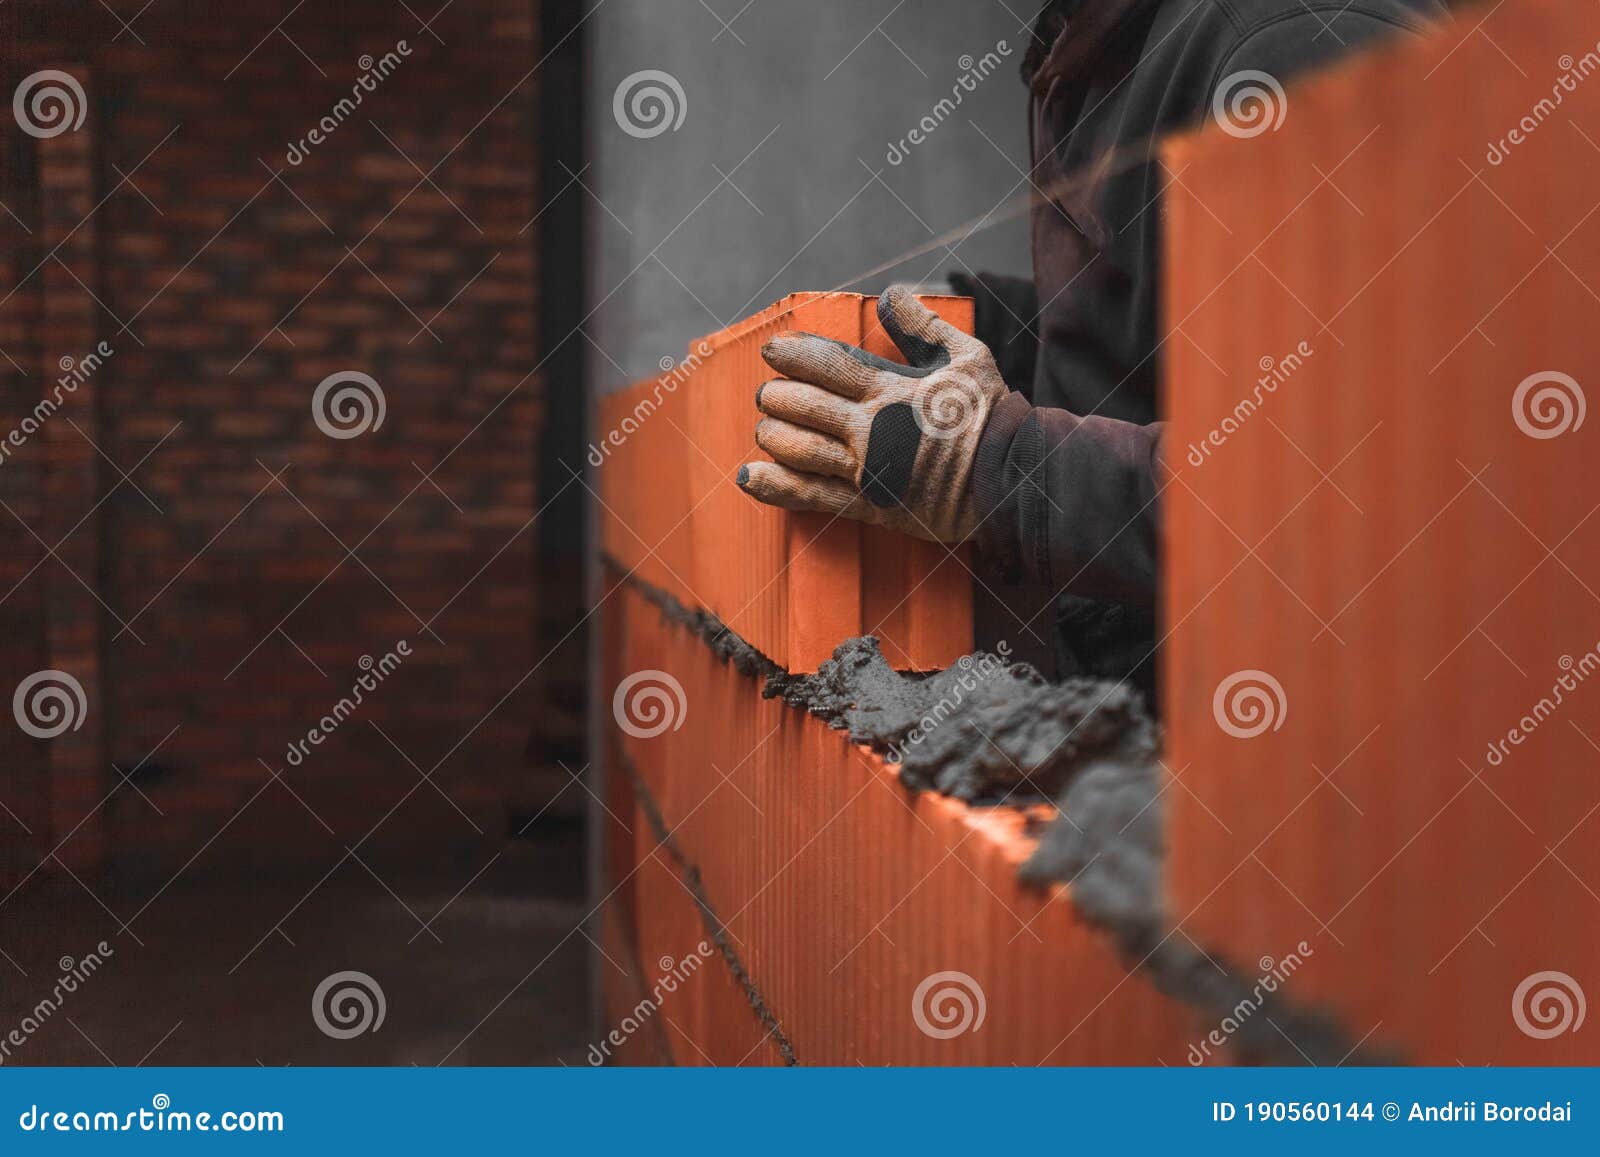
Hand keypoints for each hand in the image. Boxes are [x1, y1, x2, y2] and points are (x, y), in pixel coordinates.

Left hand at [737, 285, 1006, 544]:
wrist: (1011, 481)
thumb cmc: (991, 417)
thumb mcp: (968, 358)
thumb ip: (924, 327)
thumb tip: (891, 294)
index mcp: (892, 390)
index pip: (827, 364)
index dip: (793, 354)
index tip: (773, 350)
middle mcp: (871, 430)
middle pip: (802, 406)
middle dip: (776, 396)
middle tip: (769, 394)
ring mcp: (867, 471)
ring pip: (798, 449)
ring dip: (773, 435)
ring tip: (768, 427)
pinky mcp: (869, 505)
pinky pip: (812, 497)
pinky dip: (776, 487)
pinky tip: (751, 476)